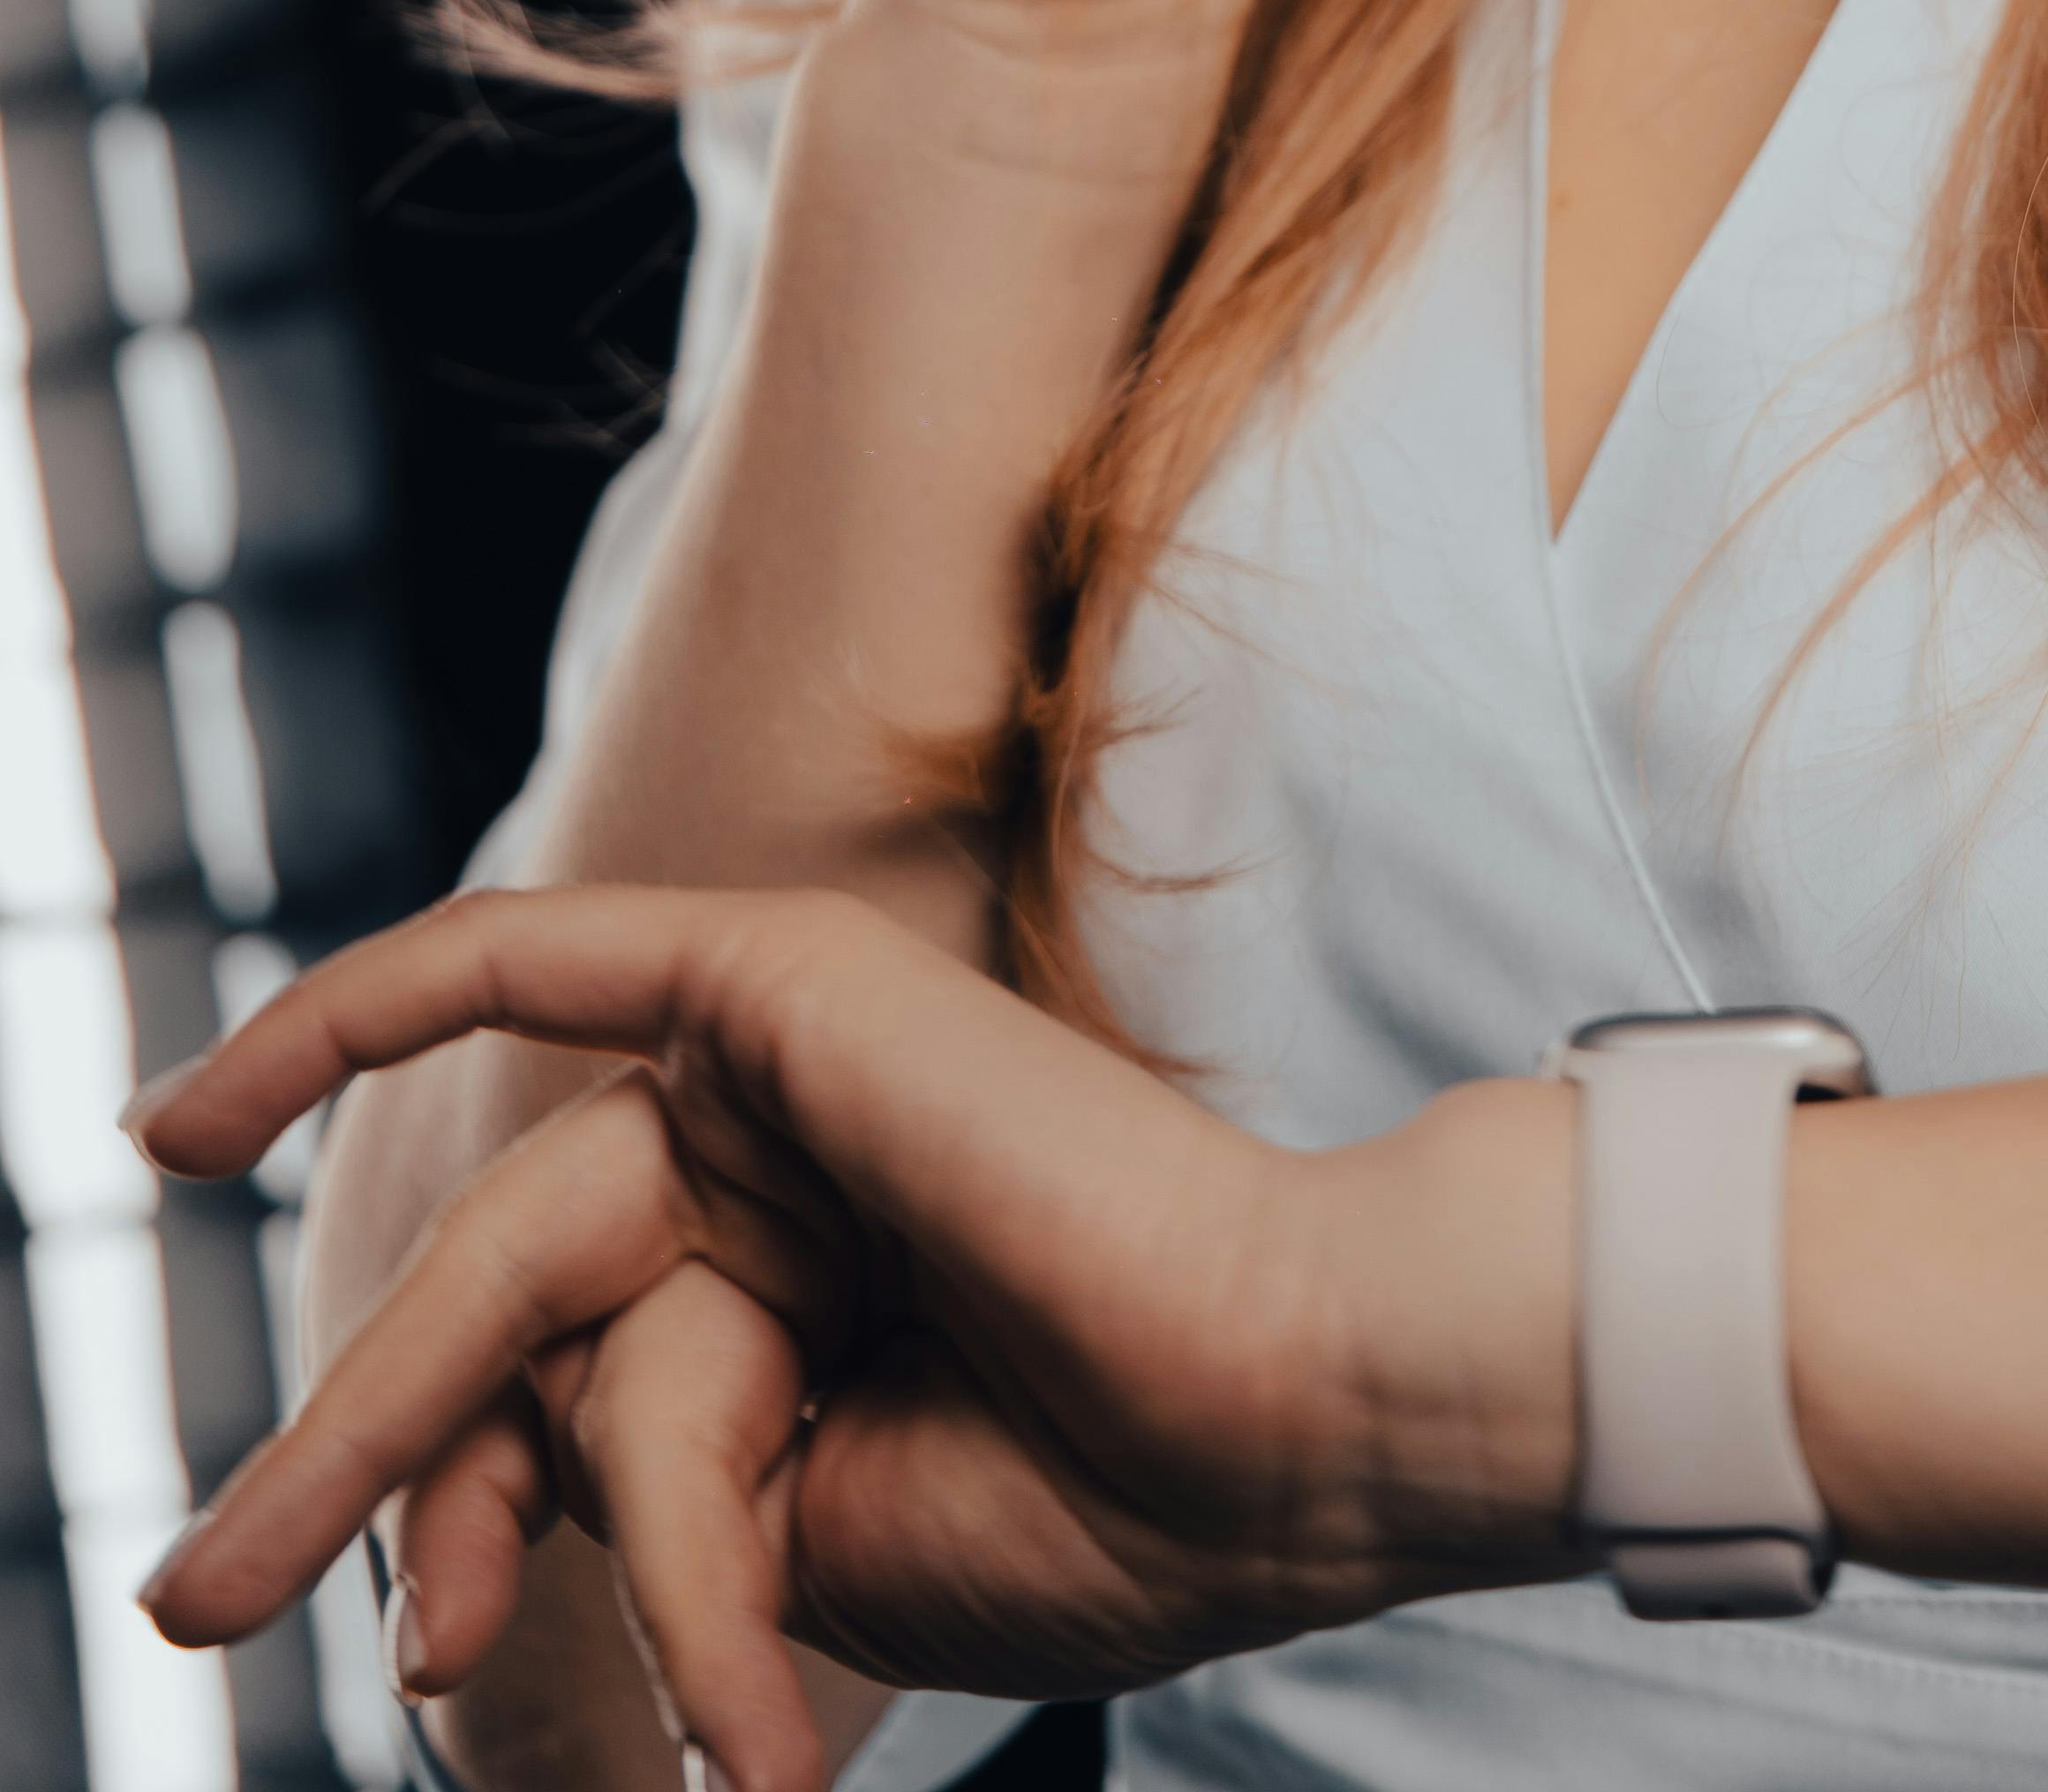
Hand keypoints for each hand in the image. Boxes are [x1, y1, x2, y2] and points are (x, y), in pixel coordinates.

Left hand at [133, 891, 1575, 1788]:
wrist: (1267, 1432)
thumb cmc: (1089, 1512)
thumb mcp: (791, 1550)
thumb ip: (631, 1483)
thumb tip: (460, 1508)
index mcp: (803, 1315)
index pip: (552, 1404)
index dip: (464, 1530)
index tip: (446, 1665)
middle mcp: (778, 1180)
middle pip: (501, 1317)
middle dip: (351, 1466)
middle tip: (200, 1610)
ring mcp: (779, 1077)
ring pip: (525, 1256)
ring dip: (446, 1434)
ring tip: (472, 1634)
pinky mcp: (778, 986)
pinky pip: (524, 965)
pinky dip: (358, 1004)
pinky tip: (197, 1114)